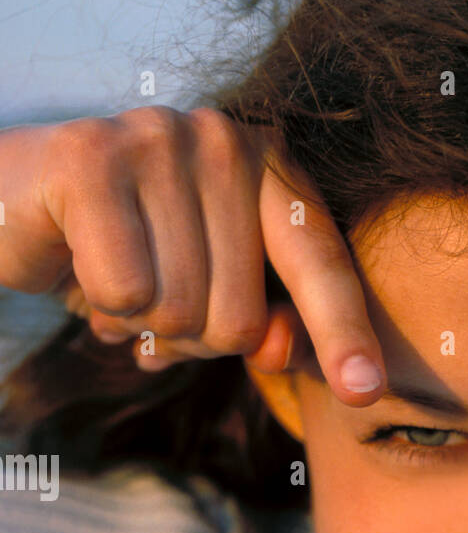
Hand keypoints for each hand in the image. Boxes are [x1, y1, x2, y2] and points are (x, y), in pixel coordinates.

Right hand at [0, 107, 385, 402]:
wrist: (17, 206)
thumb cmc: (127, 254)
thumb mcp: (207, 298)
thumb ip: (264, 327)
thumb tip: (277, 346)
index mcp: (270, 166)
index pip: (320, 262)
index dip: (344, 332)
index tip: (368, 393)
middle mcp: (225, 140)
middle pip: (239, 317)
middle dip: (188, 338)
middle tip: (152, 302)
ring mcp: (160, 138)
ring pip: (180, 309)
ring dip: (139, 322)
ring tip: (116, 278)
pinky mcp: (93, 156)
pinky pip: (126, 291)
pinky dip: (98, 302)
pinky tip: (79, 265)